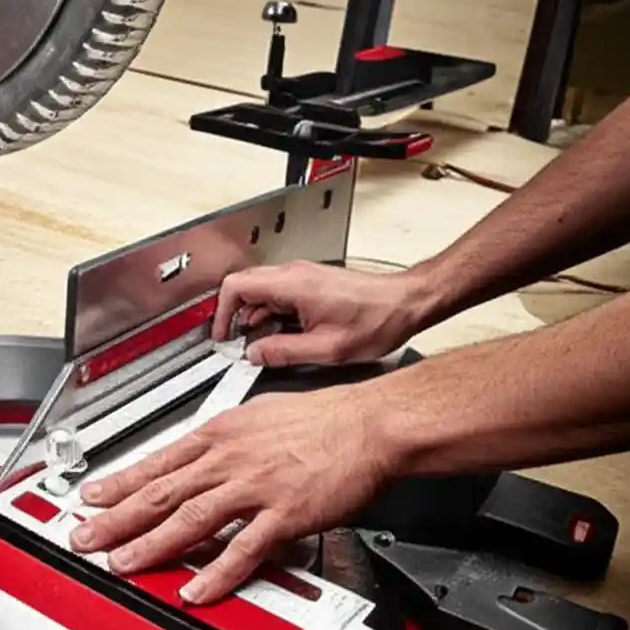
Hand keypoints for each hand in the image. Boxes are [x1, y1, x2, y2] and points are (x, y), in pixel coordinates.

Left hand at [68, 385, 397, 603]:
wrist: (369, 424)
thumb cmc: (321, 419)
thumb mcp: (256, 416)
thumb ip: (224, 440)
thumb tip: (199, 454)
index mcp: (221, 433)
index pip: (158, 461)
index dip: (120, 482)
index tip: (93, 497)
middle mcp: (230, 458)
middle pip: (162, 491)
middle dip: (118, 516)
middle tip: (86, 535)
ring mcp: (254, 486)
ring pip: (190, 518)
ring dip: (151, 544)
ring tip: (122, 562)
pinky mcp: (283, 513)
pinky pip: (243, 548)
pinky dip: (216, 572)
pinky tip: (194, 590)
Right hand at [210, 261, 432, 366]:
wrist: (407, 303)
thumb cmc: (378, 319)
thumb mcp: (326, 348)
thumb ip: (283, 352)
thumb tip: (255, 355)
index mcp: (292, 285)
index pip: (236, 287)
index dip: (221, 312)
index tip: (221, 333)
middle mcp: (294, 274)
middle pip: (244, 286)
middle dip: (234, 316)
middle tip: (235, 341)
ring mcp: (303, 276)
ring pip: (260, 290)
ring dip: (254, 316)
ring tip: (261, 342)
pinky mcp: (312, 282)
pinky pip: (278, 293)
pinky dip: (271, 313)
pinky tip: (281, 333)